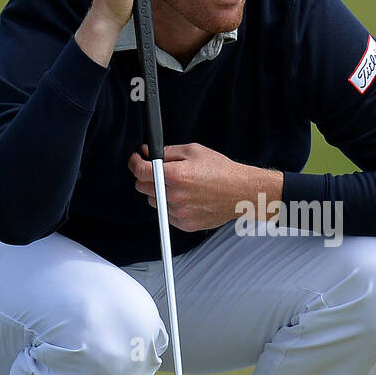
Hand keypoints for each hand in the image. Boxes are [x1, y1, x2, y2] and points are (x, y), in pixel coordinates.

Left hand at [128, 143, 283, 232]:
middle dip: (146, 177)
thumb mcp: (193, 150)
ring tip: (179, 186)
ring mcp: (179, 212)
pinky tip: (186, 198)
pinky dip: (170, 206)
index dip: (134, 162)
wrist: (241, 192)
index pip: (139, 170)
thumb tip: (146, 152)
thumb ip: (166, 151)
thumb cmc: (221, 171)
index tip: (136, 159)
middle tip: (160, 171)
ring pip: (153, 202)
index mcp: (176, 175)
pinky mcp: (184, 224)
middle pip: (142, 187)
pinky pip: (166, 215)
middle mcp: (175, 196)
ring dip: (158, 193)